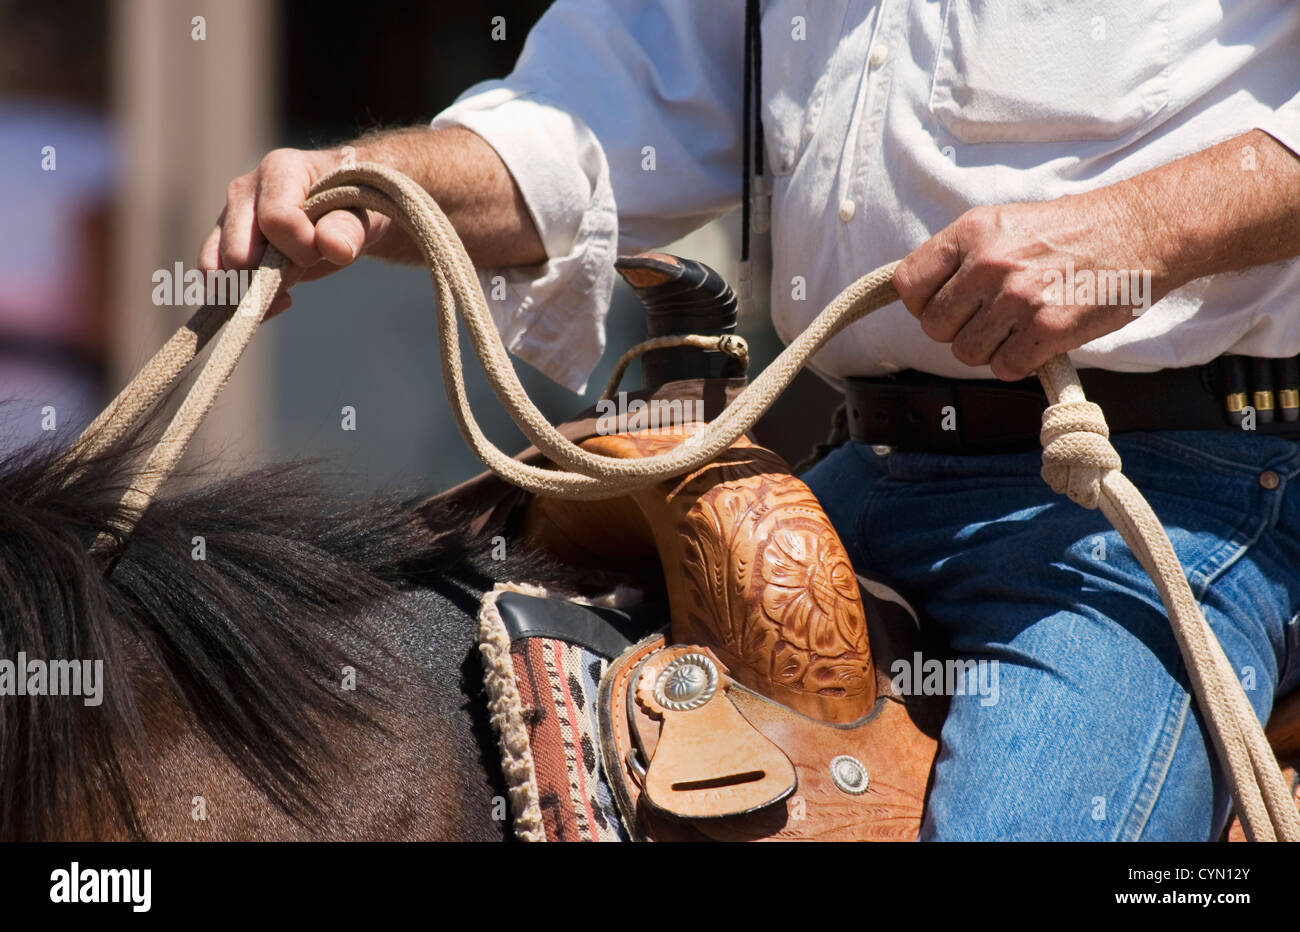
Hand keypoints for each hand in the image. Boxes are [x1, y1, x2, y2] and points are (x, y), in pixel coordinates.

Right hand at [198, 147, 392, 315]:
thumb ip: (349, 230)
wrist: (343, 212)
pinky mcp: (222, 245)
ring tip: (290, 284)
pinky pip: (215, 282)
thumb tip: (336, 248)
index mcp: (279, 170)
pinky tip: (277, 298)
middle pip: (239, 251)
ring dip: (255, 290)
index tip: (323, 251)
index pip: (276, 219)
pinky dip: (242, 302)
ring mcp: (228, 218)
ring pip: (217, 268)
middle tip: (304, 266)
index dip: (302, 247)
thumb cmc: (353, 207)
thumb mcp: (362, 215)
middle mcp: (244, 191)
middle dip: (275, 272)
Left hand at [892, 186, 1172, 380]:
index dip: (922, 304)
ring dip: (989, 349)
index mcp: (972, 232)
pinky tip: (1038, 340)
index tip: (944, 305)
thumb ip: (962, 256)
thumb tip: (923, 295)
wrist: (1141, 230)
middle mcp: (989, 264)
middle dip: (958, 330)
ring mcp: (1018, 297)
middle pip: (934, 327)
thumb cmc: (1072, 231)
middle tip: (990, 319)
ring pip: (966, 353)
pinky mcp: (1048, 328)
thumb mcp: (1005, 224)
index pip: (909, 284)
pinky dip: (1018, 362)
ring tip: (1018, 326)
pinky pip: (1004, 368)